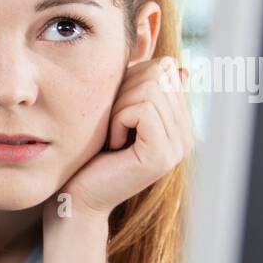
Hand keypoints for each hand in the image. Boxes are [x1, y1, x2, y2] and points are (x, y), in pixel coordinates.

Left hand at [51, 57, 193, 219]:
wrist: (78, 197)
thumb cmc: (90, 153)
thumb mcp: (117, 112)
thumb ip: (141, 89)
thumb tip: (176, 65)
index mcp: (178, 122)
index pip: (166, 68)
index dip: (132, 76)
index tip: (116, 108)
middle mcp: (184, 134)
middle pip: (159, 74)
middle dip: (124, 90)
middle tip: (110, 123)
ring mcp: (177, 146)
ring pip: (149, 90)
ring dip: (118, 107)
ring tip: (112, 135)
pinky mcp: (161, 156)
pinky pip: (141, 110)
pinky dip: (118, 121)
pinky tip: (113, 144)